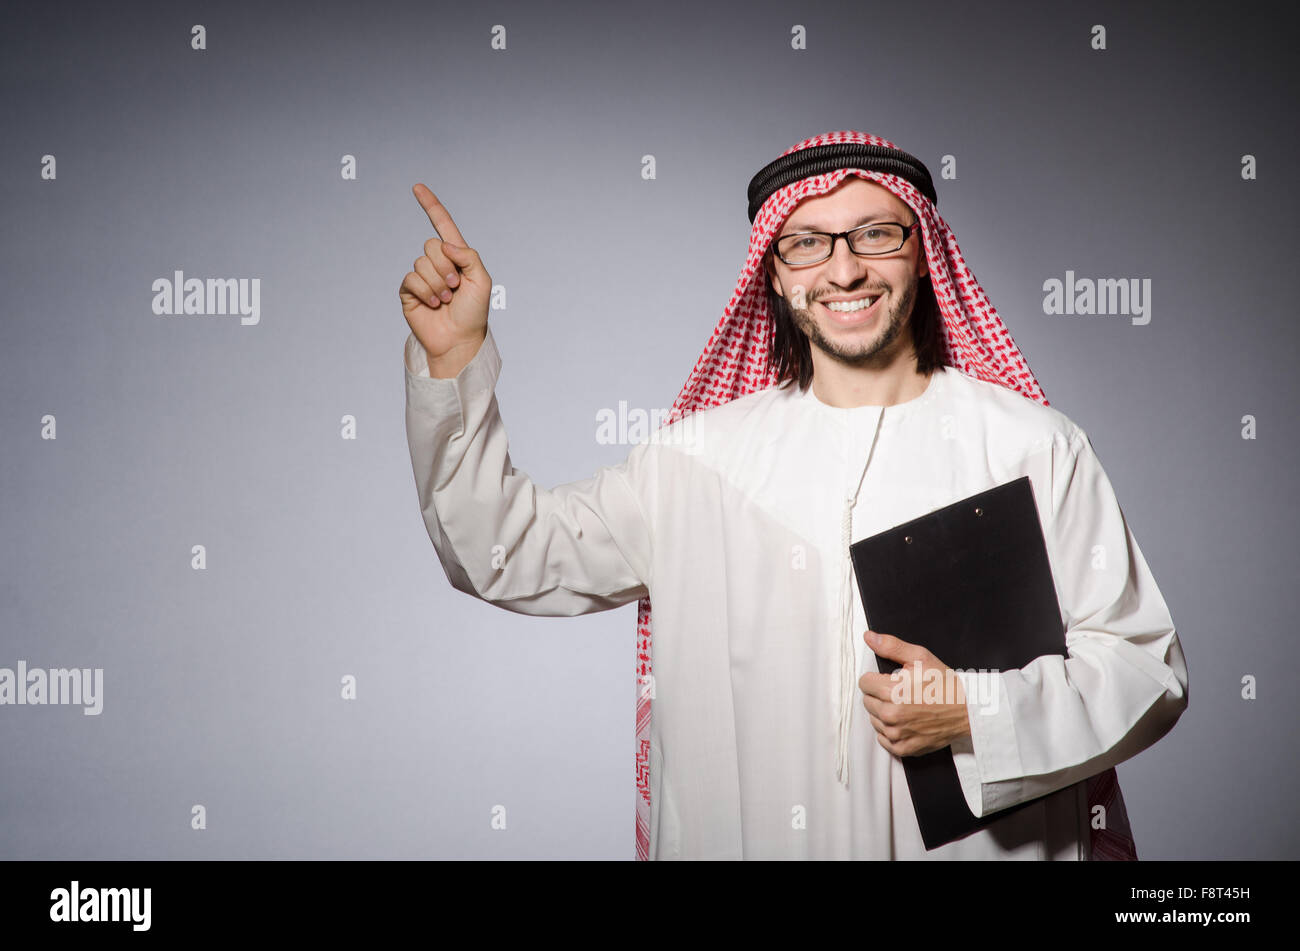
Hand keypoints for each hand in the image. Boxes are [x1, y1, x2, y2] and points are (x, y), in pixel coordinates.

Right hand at [399, 184, 491, 373]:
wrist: (459, 340)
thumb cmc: (474, 313)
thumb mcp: (482, 280)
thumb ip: (469, 255)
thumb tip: (444, 244)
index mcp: (456, 256)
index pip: (442, 225)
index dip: (431, 206)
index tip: (417, 187)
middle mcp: (437, 263)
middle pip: (431, 245)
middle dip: (446, 267)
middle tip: (455, 288)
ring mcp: (422, 277)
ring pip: (422, 263)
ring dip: (438, 284)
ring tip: (446, 300)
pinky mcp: (409, 291)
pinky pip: (412, 278)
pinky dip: (426, 292)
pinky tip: (434, 304)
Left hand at [858, 629, 971, 756]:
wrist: (967, 710)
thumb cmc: (946, 684)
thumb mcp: (920, 658)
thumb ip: (891, 647)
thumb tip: (870, 638)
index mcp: (892, 692)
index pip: (864, 683)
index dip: (876, 678)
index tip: (890, 679)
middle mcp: (891, 716)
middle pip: (867, 701)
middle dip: (880, 695)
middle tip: (902, 692)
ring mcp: (897, 734)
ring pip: (874, 720)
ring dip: (884, 713)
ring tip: (906, 706)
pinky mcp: (904, 748)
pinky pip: (883, 739)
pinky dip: (891, 731)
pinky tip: (906, 721)